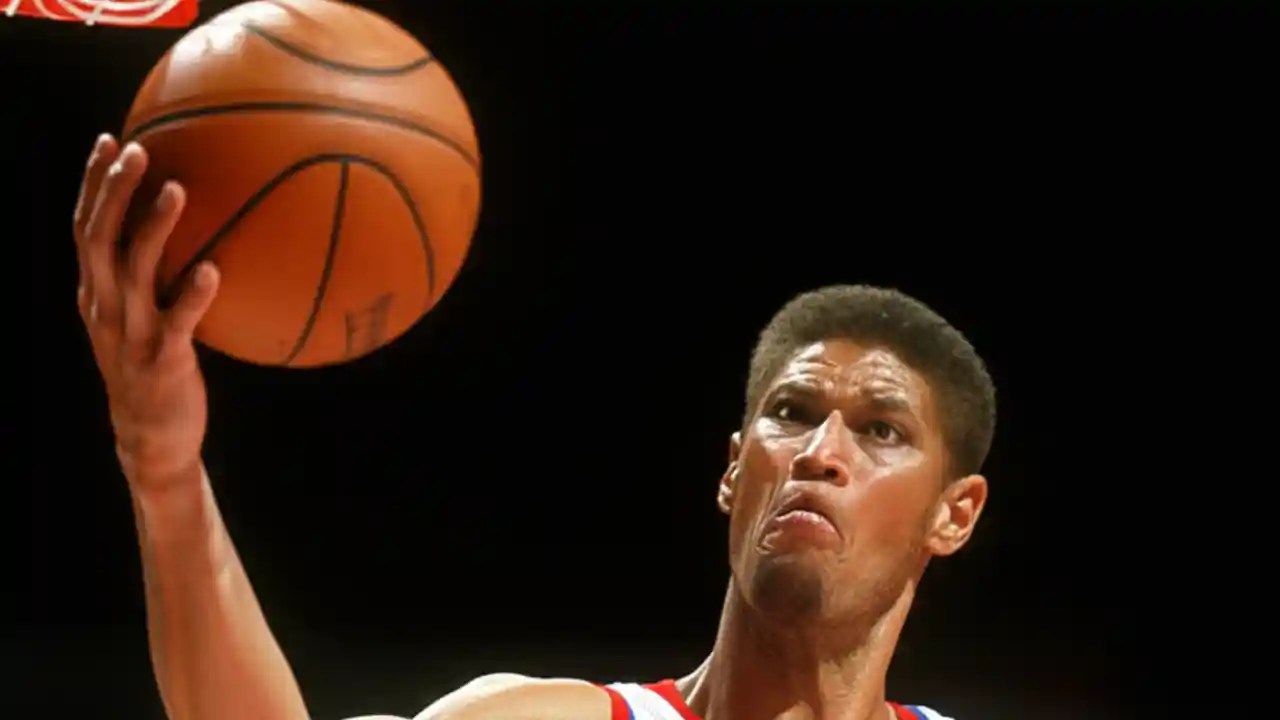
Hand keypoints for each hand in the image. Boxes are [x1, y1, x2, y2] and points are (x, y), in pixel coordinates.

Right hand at [75, 135, 219, 490]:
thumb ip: (155, 281)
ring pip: (133, 271)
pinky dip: (192, 295)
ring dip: (153, 228)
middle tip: (137, 150)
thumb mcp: (146, 321)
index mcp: (97, 294)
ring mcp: (129, 334)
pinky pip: (177, 323)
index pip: (85, 227)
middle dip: (112, 191)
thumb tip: (198, 233)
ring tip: (178, 190)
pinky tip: (213, 270)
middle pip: (97, 237)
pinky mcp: (161, 360)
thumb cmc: (158, 370)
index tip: (109, 140)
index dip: (92, 184)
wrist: (152, 441)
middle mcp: (104, 308)